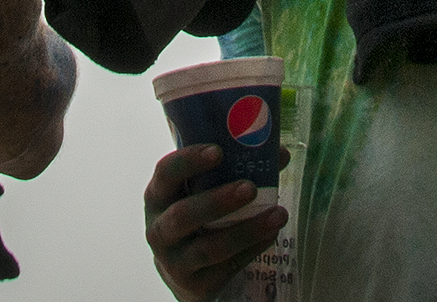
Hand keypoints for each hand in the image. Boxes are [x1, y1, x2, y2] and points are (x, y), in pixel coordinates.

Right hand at [145, 143, 290, 299]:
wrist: (184, 269)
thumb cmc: (197, 215)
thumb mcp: (201, 191)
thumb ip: (233, 169)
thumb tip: (279, 153)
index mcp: (158, 196)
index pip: (165, 174)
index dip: (188, 161)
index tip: (218, 151)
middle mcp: (159, 229)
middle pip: (183, 215)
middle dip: (218, 201)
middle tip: (250, 188)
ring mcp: (175, 261)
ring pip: (208, 248)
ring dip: (245, 231)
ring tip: (277, 214)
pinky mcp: (195, 285)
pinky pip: (225, 268)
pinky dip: (251, 249)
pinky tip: (271, 234)